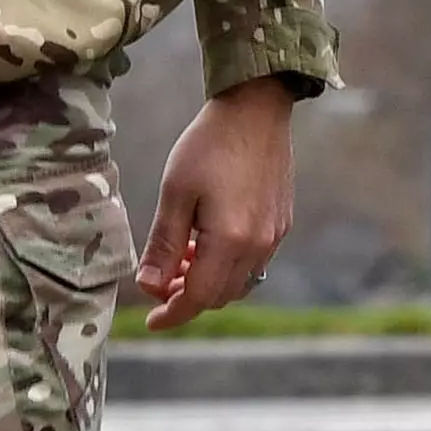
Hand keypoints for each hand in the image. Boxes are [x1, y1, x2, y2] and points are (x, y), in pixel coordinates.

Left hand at [135, 78, 295, 331]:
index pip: (198, 297)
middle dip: (188, 297)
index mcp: (231, 240)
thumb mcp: (175, 192)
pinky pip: (254, 263)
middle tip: (161, 280)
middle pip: (220, 295)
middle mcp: (259, 245)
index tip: (151, 320)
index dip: (172, 313)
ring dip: (208, 282)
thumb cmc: (210, 145)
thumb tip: (150, 287)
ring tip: (181, 258)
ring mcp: (275, 235)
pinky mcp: (281, 223)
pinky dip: (227, 266)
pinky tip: (207, 241)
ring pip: (239, 283)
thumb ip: (163, 244)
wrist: (256, 109)